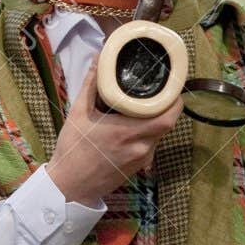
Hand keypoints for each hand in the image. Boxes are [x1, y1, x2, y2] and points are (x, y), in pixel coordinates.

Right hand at [46, 57, 182, 205]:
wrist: (69, 186)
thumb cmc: (72, 150)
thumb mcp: (78, 113)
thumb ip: (92, 84)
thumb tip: (99, 57)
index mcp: (127, 133)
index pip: (167, 118)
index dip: (175, 102)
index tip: (172, 87)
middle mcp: (140, 148)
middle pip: (167, 125)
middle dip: (167, 108)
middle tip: (161, 92)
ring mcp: (141, 160)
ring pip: (160, 136)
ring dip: (157, 121)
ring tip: (148, 106)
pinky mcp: (138, 168)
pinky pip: (151, 146)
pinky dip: (148, 134)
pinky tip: (136, 125)